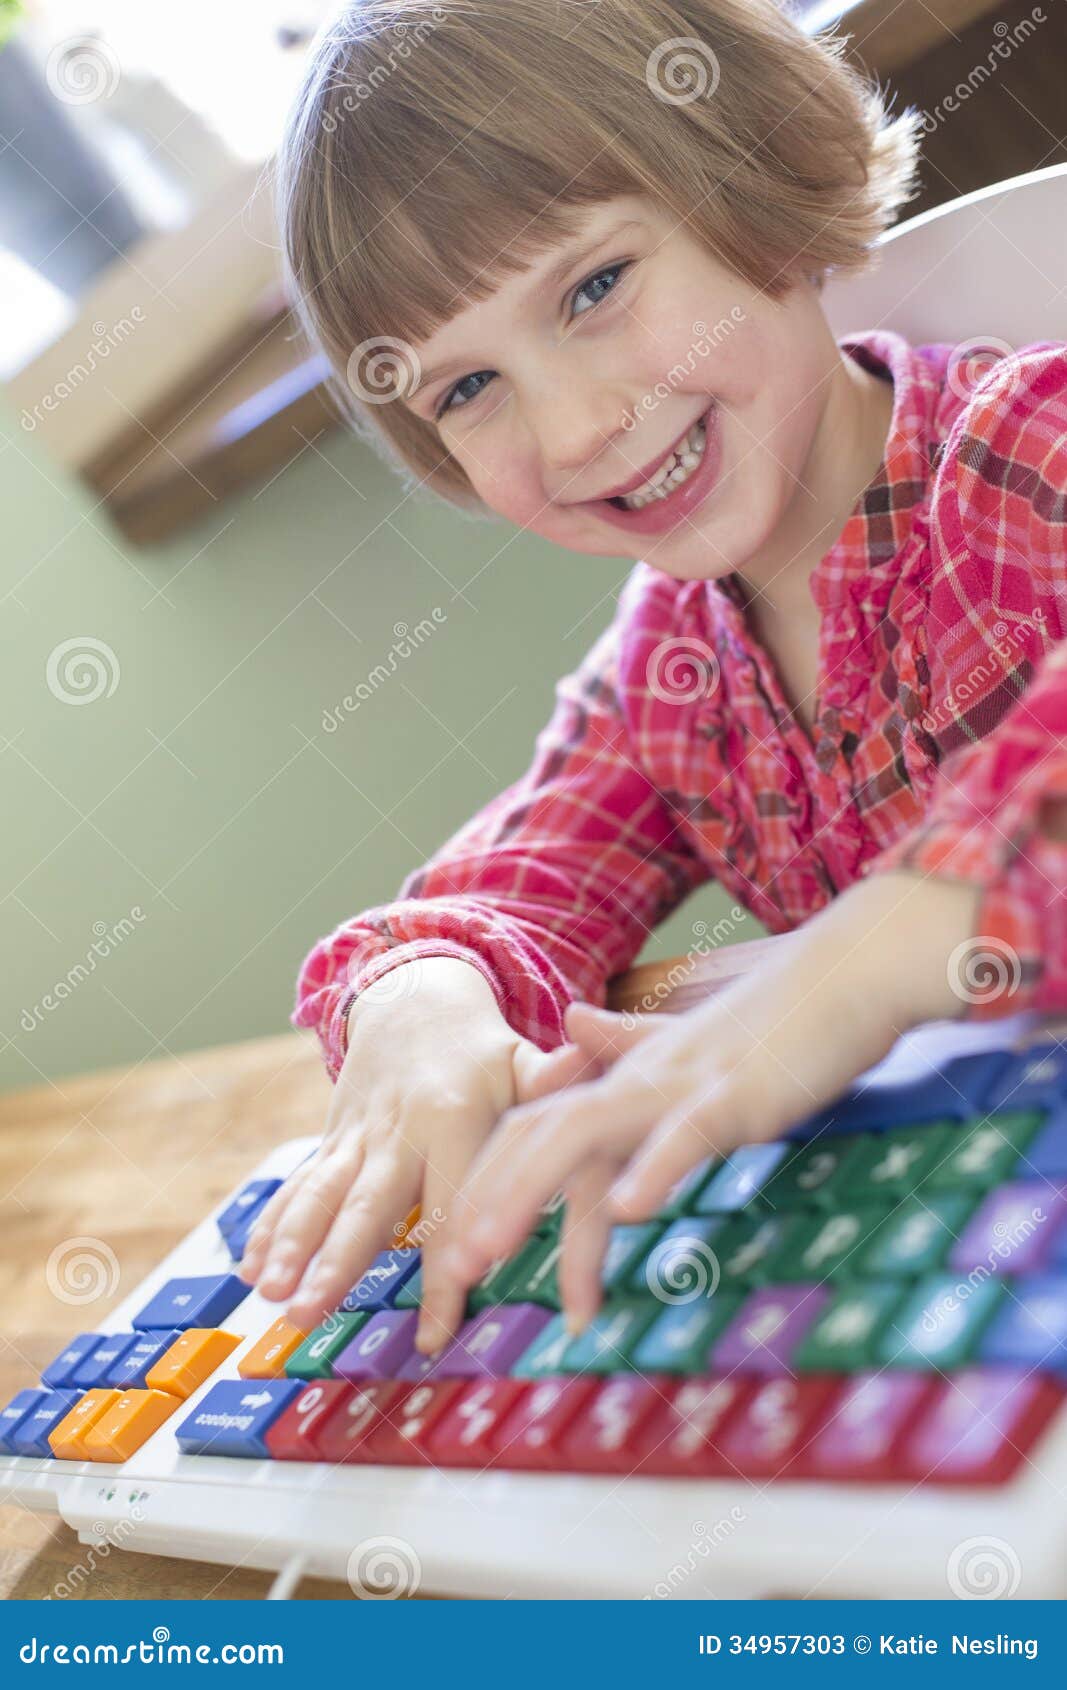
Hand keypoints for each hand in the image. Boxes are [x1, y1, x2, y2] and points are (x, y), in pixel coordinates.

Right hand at [236, 958, 603, 1348]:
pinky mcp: (333, 1141)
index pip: (450, 1205)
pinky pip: (299, 1184)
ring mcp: (358, 1137)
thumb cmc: (483, 1053)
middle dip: (336, 1258)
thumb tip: (585, 1057)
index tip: (435, 1333)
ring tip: (269, 1293)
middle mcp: (398, 1131)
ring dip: (292, 1245)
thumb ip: (553, 1077)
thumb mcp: (522, 1059)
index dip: (444, 1271)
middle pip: (367, 1203)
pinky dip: (271, 1224)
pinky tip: (249, 1266)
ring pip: (320, 1194)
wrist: (414, 1002)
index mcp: (453, 1117)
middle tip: (308, 1309)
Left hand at [443, 870, 981, 1330]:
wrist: (852, 970)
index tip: (461, 1244)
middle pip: (538, 1136)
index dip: (490, 1180)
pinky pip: (683, 1133)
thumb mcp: (689, 1036)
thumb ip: (628, 1037)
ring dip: (529, 1193)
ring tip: (492, 1249)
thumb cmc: (781, 1015)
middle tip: (453, 1269)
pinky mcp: (737, 1095)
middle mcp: (638, 1079)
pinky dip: (651, 1169)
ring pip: (583, 1134)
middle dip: (488, 1200)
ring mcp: (682, 1085)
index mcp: (628, 1073)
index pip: (536, 1125)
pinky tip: (627, 1209)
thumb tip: (575, 1018)